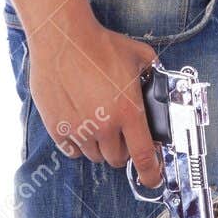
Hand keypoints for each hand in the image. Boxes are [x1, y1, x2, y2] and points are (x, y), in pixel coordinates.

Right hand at [27, 12, 163, 186]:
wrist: (63, 38)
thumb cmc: (100, 44)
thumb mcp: (139, 56)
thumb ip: (154, 73)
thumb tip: (159, 82)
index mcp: (128, 112)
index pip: (144, 156)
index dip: (151, 173)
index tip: (153, 178)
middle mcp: (104, 126)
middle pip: (117, 159)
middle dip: (123, 150)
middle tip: (121, 132)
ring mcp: (79, 129)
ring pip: (94, 156)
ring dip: (100, 146)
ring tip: (98, 121)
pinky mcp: (58, 127)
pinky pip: (71, 150)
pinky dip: (78, 144)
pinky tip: (80, 124)